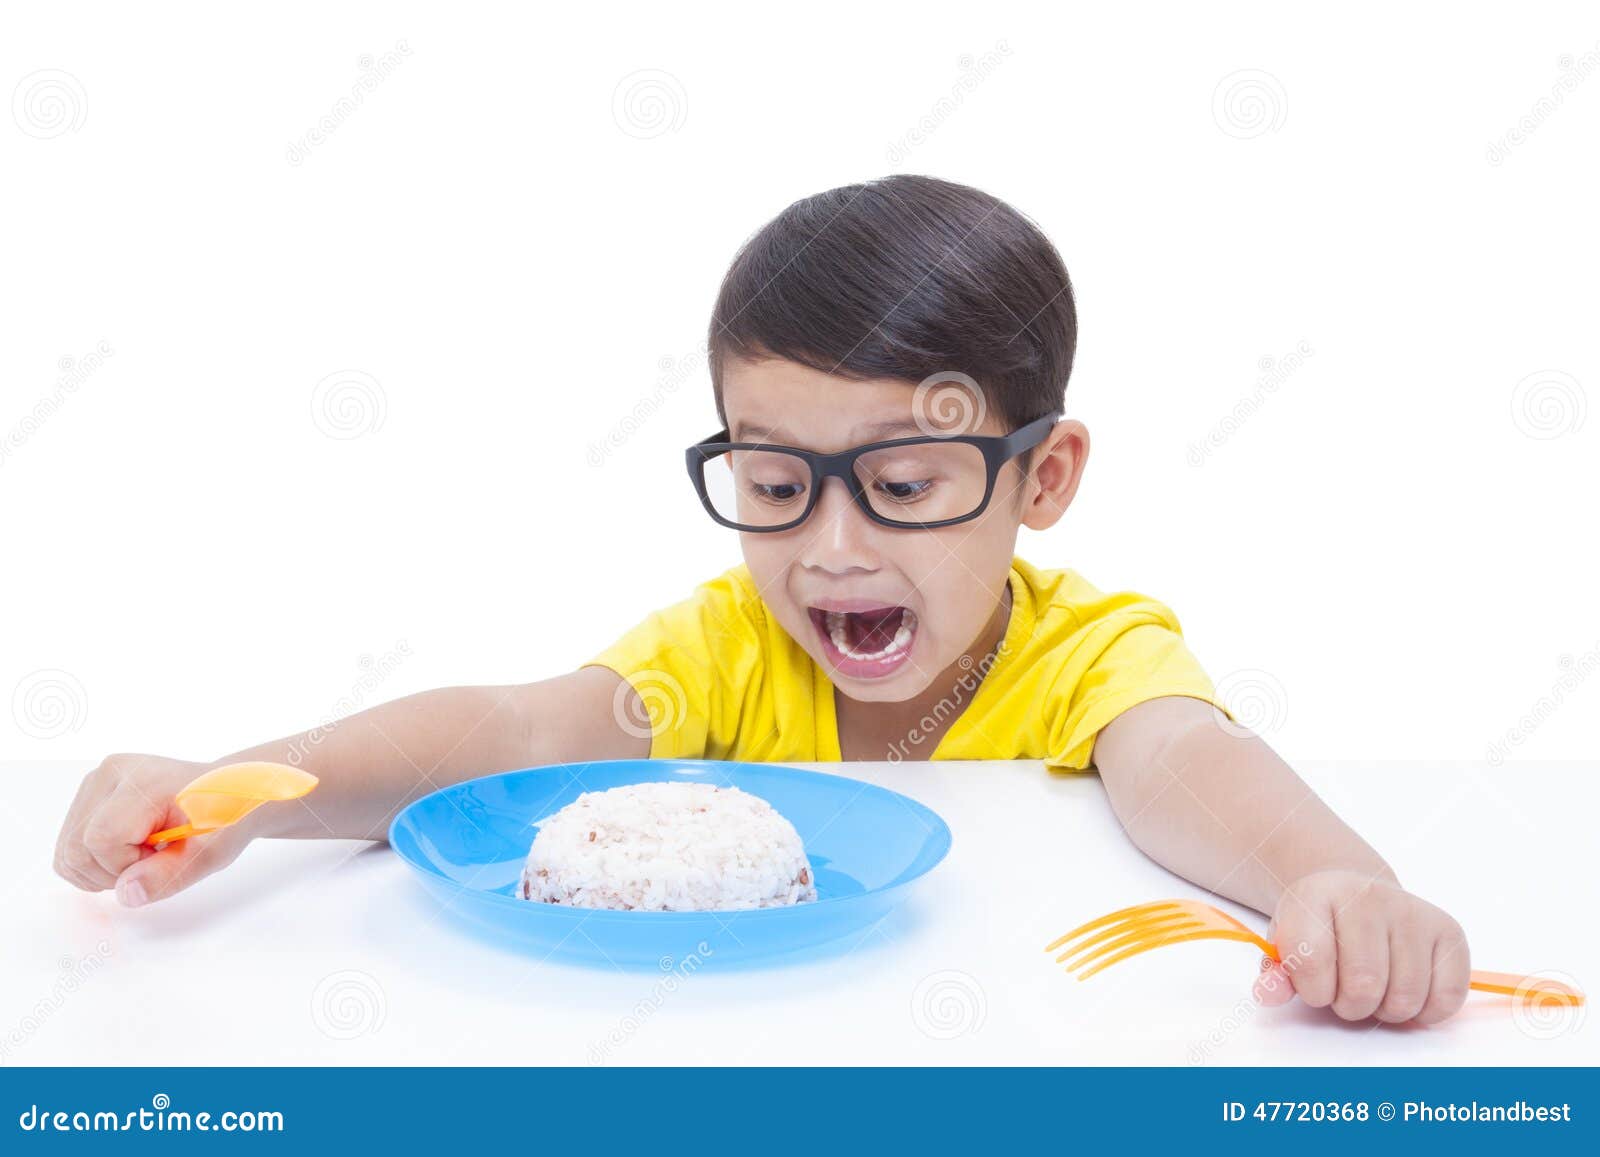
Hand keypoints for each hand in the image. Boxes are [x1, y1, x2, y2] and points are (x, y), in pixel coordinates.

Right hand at [53, 753, 253, 906]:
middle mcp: (111, 773)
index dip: (126, 865)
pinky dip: (94, 860)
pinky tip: (130, 848)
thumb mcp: (210, 854)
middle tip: (155, 857)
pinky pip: (69, 845)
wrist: (230, 794)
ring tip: (145, 851)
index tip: (163, 856)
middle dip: (113, 870)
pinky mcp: (90, 794)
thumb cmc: (224, 819)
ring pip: (67, 850)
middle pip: (76, 847)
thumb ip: (168, 875)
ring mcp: (96, 781)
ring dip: (102, 867)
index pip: (101, 840)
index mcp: (145, 781)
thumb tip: (125, 893)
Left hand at [1252, 869, 1470, 1023]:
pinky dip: (1425, 1011)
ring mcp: (1412, 911)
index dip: (1312, 989)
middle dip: (1350, 1005)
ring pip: (1406, 998)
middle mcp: (1367, 896)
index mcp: (1316, 894)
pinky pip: (1446, 998)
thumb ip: (1277, 973)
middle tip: (1345, 990)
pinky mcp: (1449, 931)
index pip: (1312, 960)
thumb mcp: (1286, 943)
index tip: (1313, 982)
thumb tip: (1267, 994)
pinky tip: (1406, 989)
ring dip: (1386, 1010)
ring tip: (1375, 987)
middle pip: (1364, 986)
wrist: (1356, 896)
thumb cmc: (1319, 928)